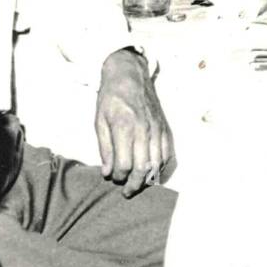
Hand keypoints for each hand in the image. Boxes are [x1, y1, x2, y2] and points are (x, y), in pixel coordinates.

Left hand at [95, 49, 173, 197]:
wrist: (129, 75)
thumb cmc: (111, 98)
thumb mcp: (99, 121)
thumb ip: (104, 148)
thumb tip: (107, 172)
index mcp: (124, 127)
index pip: (124, 164)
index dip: (118, 177)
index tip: (112, 178)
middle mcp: (143, 130)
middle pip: (143, 168)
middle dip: (134, 184)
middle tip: (126, 191)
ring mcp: (157, 129)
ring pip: (157, 163)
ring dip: (148, 179)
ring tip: (139, 184)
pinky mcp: (164, 127)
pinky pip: (167, 154)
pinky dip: (161, 167)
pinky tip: (152, 172)